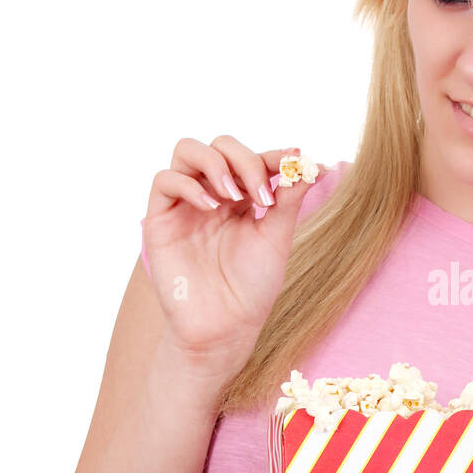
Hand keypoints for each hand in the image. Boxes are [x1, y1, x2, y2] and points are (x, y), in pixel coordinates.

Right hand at [141, 136, 324, 368]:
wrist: (225, 326)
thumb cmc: (252, 286)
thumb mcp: (277, 237)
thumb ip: (289, 198)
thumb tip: (312, 162)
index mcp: (242, 198)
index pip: (253, 158)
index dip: (273, 155)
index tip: (296, 162)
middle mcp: (213, 195)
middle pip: (221, 146)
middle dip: (245, 160)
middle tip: (262, 195)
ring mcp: (185, 205)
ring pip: (187, 150)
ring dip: (215, 163)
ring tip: (236, 195)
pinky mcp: (160, 220)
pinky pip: (164, 180)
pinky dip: (189, 184)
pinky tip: (211, 206)